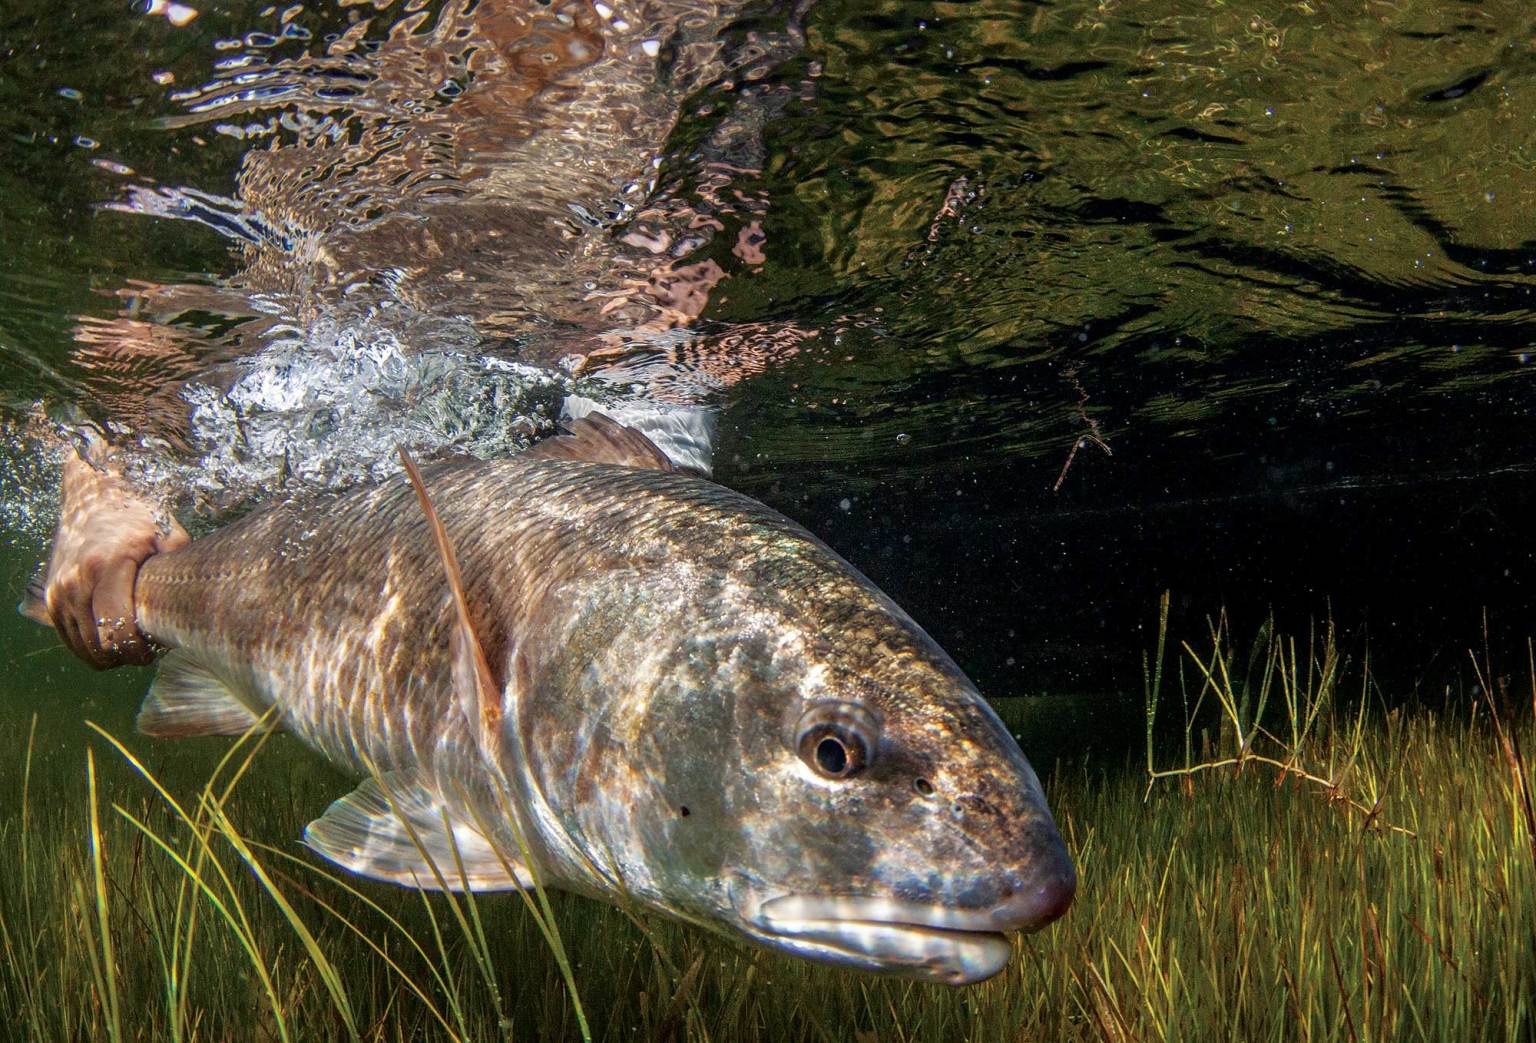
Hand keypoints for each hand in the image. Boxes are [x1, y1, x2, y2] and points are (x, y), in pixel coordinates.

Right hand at [43, 442, 188, 667]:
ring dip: (108, 653)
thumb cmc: (138, 518)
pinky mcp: (50, 598)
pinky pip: (69, 638)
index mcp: (106, 566)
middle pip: (99, 645)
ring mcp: (59, 591)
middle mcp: (76, 581)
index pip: (118, 629)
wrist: (95, 498)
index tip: (155, 650)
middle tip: (148, 650)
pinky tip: (113, 635)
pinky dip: (90, 645)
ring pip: (82, 647)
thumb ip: (180, 568)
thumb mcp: (169, 535)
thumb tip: (197, 602)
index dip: (138, 650)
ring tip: (132, 642)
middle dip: (126, 655)